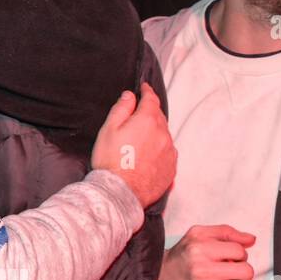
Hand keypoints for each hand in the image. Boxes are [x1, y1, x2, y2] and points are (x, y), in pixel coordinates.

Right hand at [90, 83, 176, 207]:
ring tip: (140, 140)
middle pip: (159, 117)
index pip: (151, 99)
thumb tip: (130, 96)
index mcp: (147, 121)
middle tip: (137, 115)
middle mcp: (163, 134)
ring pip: (164, 135)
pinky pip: (167, 152)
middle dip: (150, 112)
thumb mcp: (108, 129)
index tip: (144, 87)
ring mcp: (169, 152)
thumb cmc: (111, 160)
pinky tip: (147, 156)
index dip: (147, 91)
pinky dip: (159, 149)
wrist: (120, 192)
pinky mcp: (171, 168)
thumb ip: (121, 109)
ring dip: (154, 132)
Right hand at [152, 224, 256, 279]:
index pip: (240, 251)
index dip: (239, 254)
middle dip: (242, 271)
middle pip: (247, 271)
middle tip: (232, 272)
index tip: (230, 258)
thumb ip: (225, 232)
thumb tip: (250, 239)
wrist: (159, 279)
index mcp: (199, 248)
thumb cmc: (181, 257)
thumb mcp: (197, 235)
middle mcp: (201, 269)